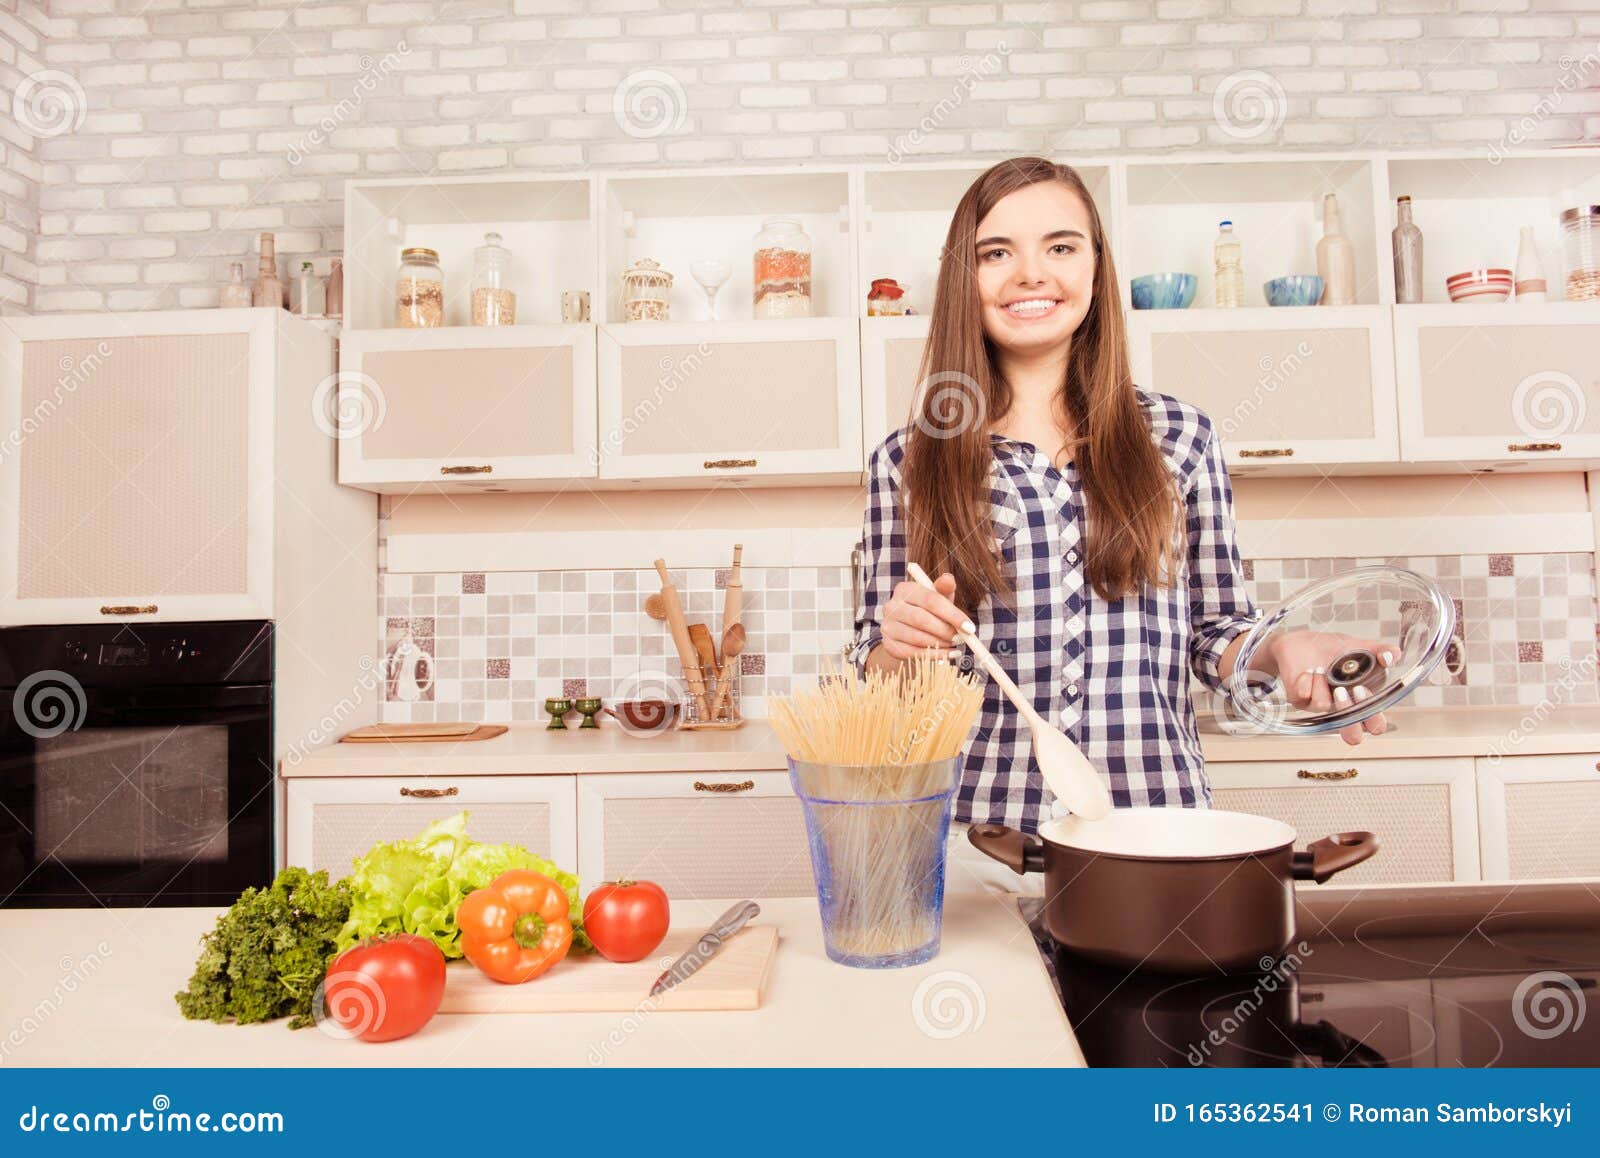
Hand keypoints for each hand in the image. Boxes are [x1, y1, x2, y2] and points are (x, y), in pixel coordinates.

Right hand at [880, 571, 972, 661]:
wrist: (907, 630)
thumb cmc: (928, 610)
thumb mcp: (937, 596)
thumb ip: (944, 588)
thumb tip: (948, 579)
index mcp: (904, 589)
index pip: (930, 600)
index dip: (952, 614)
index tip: (969, 628)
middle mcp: (891, 606)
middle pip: (921, 619)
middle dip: (945, 630)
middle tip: (962, 638)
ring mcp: (888, 626)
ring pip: (917, 638)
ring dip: (940, 644)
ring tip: (954, 645)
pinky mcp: (889, 645)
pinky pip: (913, 653)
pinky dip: (934, 656)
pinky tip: (947, 654)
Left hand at [1269, 630, 1392, 745]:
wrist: (1302, 640)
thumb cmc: (1333, 650)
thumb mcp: (1362, 648)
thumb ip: (1382, 651)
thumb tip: (1392, 655)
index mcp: (1361, 701)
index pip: (1375, 726)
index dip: (1374, 718)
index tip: (1363, 689)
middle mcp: (1341, 709)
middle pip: (1353, 737)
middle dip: (1350, 716)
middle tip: (1342, 690)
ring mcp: (1319, 707)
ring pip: (1324, 706)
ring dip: (1322, 681)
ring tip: (1320, 667)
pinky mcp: (1299, 700)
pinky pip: (1304, 695)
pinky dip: (1307, 678)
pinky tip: (1307, 670)